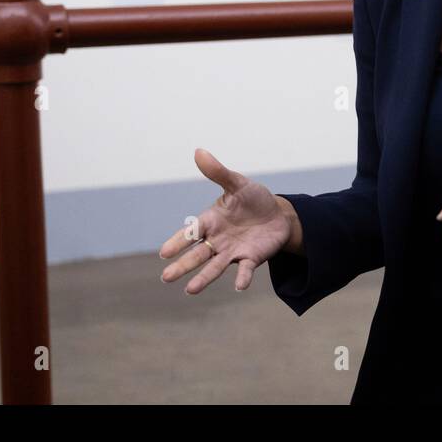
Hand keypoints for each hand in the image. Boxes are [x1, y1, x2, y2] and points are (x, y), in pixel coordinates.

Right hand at [159, 148, 294, 293]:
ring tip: (190, 290)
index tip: (164, 252)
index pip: (190, 232)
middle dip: (183, 266)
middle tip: (165, 277)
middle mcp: (217, 240)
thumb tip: (198, 151)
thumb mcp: (237, 183)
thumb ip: (218, 172)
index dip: (178, 242)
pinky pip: (246, 270)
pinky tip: (239, 287)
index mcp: (211, 221)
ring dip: (204, 278)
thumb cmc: (253, 199)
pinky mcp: (251, 258)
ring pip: (215, 267)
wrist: (278, 215)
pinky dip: (242, 278)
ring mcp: (233, 252)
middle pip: (197, 255)